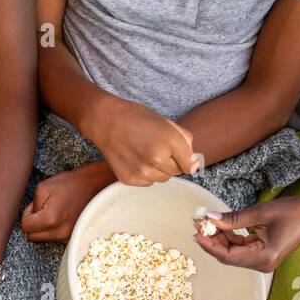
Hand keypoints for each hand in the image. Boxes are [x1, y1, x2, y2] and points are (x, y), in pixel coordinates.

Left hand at [21, 161, 111, 241]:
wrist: (94, 186)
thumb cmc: (70, 184)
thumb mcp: (43, 188)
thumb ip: (31, 206)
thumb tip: (30, 219)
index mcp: (50, 219)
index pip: (25, 227)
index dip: (27, 215)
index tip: (36, 206)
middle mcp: (60, 232)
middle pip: (32, 237)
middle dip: (33, 224)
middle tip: (43, 209)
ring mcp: (67, 237)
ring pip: (43, 238)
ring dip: (44, 227)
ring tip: (55, 211)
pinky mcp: (73, 237)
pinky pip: (54, 237)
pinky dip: (53, 229)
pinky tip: (61, 216)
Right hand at [81, 95, 195, 185]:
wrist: (106, 121)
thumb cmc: (137, 118)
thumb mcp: (166, 122)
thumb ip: (185, 139)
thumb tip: (193, 160)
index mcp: (170, 141)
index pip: (191, 166)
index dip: (188, 161)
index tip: (181, 157)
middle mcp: (157, 158)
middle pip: (177, 173)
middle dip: (172, 163)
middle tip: (159, 149)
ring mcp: (142, 171)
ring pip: (162, 179)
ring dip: (159, 170)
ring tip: (147, 154)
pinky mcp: (130, 179)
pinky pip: (147, 182)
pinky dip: (145, 174)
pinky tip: (136, 160)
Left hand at [192, 191, 299, 272]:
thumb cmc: (294, 211)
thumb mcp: (261, 212)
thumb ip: (234, 218)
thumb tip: (209, 218)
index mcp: (263, 257)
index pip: (228, 255)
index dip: (209, 244)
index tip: (196, 231)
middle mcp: (262, 264)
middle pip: (228, 256)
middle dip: (212, 240)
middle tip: (197, 224)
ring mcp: (263, 261)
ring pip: (233, 253)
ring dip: (219, 238)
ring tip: (205, 223)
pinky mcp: (263, 254)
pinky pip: (241, 249)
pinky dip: (230, 238)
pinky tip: (220, 226)